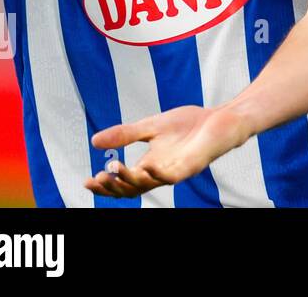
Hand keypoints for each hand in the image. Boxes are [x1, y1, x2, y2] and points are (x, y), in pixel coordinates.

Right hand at [84, 104, 249, 197]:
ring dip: (130, 179)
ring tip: (113, 169)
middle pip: (132, 189)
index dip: (105, 185)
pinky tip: (146, 167)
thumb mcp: (151, 126)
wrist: (220, 118)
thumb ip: (125, 134)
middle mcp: (161, 172)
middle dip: (113, 187)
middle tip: (97, 178)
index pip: (123, 182)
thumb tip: (94, 141)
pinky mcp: (193, 165)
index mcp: (150, 165)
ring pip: (149, 185)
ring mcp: (177, 170)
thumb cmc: (189, 125)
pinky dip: (158, 174)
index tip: (87, 180)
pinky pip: (173, 176)